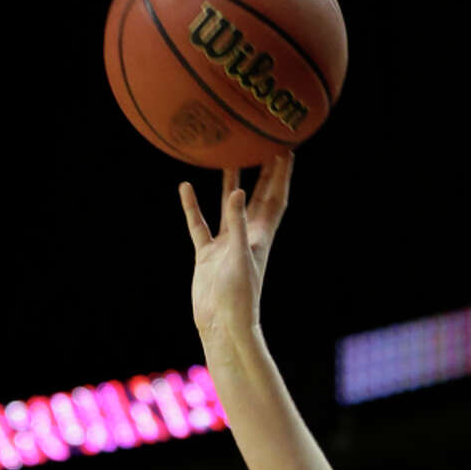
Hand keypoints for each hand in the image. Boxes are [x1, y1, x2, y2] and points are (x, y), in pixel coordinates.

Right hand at [178, 154, 292, 341]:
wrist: (223, 324)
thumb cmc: (239, 297)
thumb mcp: (240, 256)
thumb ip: (239, 223)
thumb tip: (238, 191)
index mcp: (262, 237)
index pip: (274, 199)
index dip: (280, 176)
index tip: (284, 151)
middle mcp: (247, 237)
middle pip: (257, 197)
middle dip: (263, 173)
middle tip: (263, 145)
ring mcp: (226, 245)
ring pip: (228, 207)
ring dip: (230, 183)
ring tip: (228, 156)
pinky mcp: (207, 254)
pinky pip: (199, 224)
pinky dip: (193, 206)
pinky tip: (186, 187)